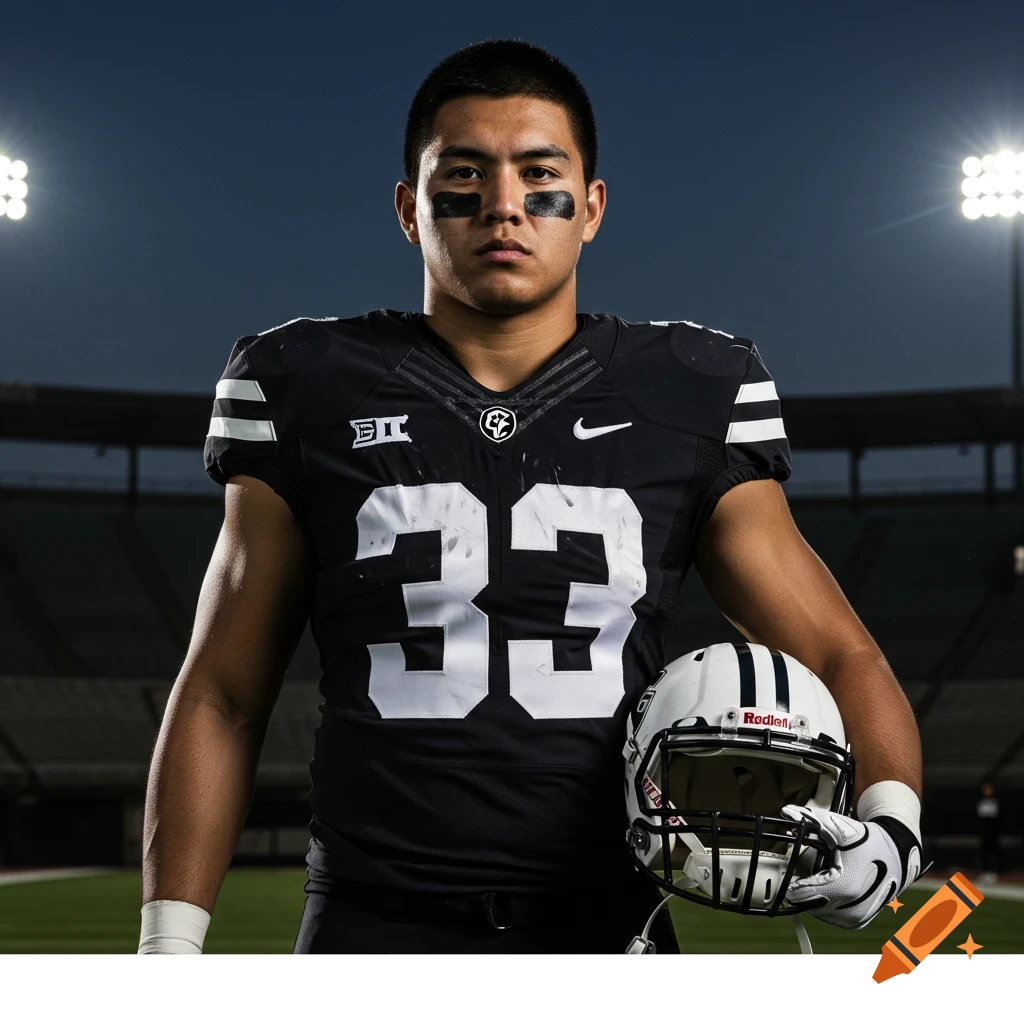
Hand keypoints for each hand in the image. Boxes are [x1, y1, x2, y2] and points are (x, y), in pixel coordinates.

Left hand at [781, 805, 921, 929]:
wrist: (897, 855)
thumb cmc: (865, 840)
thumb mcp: (838, 826)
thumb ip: (810, 820)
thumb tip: (787, 812)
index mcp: (844, 888)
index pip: (799, 894)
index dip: (790, 879)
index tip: (790, 867)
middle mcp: (850, 910)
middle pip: (806, 902)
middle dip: (802, 885)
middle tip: (807, 866)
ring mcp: (854, 919)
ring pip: (816, 909)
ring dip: (813, 894)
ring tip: (823, 874)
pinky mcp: (856, 922)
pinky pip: (828, 914)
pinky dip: (825, 901)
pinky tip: (833, 885)